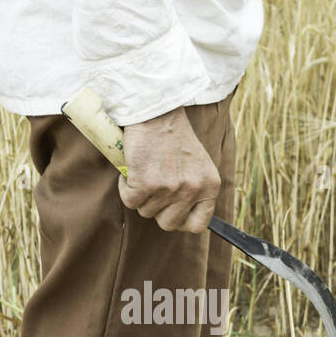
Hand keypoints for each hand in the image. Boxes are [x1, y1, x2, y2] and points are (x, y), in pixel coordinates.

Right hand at [118, 106, 219, 233]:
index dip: (182, 221)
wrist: (157, 112)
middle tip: (154, 188)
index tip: (172, 212)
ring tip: (145, 171)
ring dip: (141, 195)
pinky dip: (126, 187)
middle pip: (169, 223)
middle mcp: (192, 189)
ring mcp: (169, 188)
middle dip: (157, 209)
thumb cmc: (174, 136)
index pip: (198, 224)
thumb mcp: (198, 164)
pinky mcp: (146, 184)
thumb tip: (181, 215)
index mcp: (209, 186)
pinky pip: (130, 201)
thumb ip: (195, 189)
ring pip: (146, 211)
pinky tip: (133, 169)